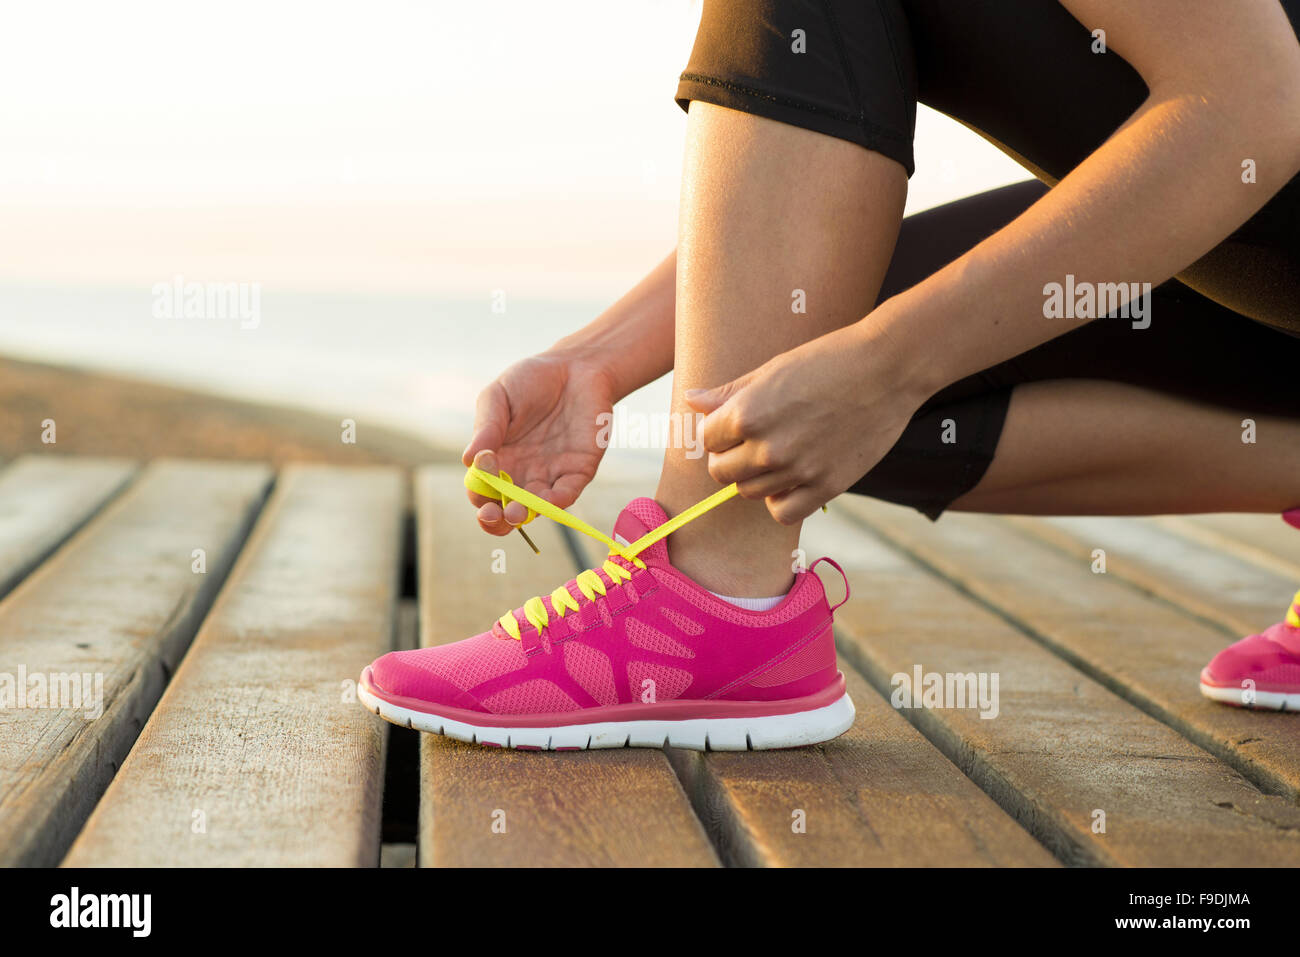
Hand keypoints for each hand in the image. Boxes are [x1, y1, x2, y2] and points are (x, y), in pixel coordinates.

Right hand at [463, 351, 616, 534]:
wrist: (575, 366)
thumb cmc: (531, 380)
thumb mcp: (498, 397)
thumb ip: (487, 427)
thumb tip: (467, 460)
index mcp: (497, 459)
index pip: (482, 490)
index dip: (478, 496)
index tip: (479, 488)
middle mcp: (522, 473)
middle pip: (505, 509)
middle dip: (497, 519)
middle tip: (493, 514)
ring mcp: (550, 474)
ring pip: (534, 508)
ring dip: (524, 515)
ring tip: (515, 513)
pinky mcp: (578, 470)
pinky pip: (566, 493)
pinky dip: (557, 502)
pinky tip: (547, 501)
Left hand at [684, 321, 929, 524]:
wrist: (888, 368)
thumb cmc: (829, 360)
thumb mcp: (772, 369)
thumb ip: (729, 393)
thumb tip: (691, 400)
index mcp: (747, 414)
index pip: (707, 439)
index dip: (720, 431)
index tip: (737, 424)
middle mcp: (767, 447)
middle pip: (722, 472)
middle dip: (731, 457)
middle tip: (755, 441)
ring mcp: (797, 470)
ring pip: (749, 492)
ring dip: (756, 477)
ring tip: (779, 453)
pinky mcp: (826, 486)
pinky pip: (783, 512)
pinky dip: (781, 500)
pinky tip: (793, 478)